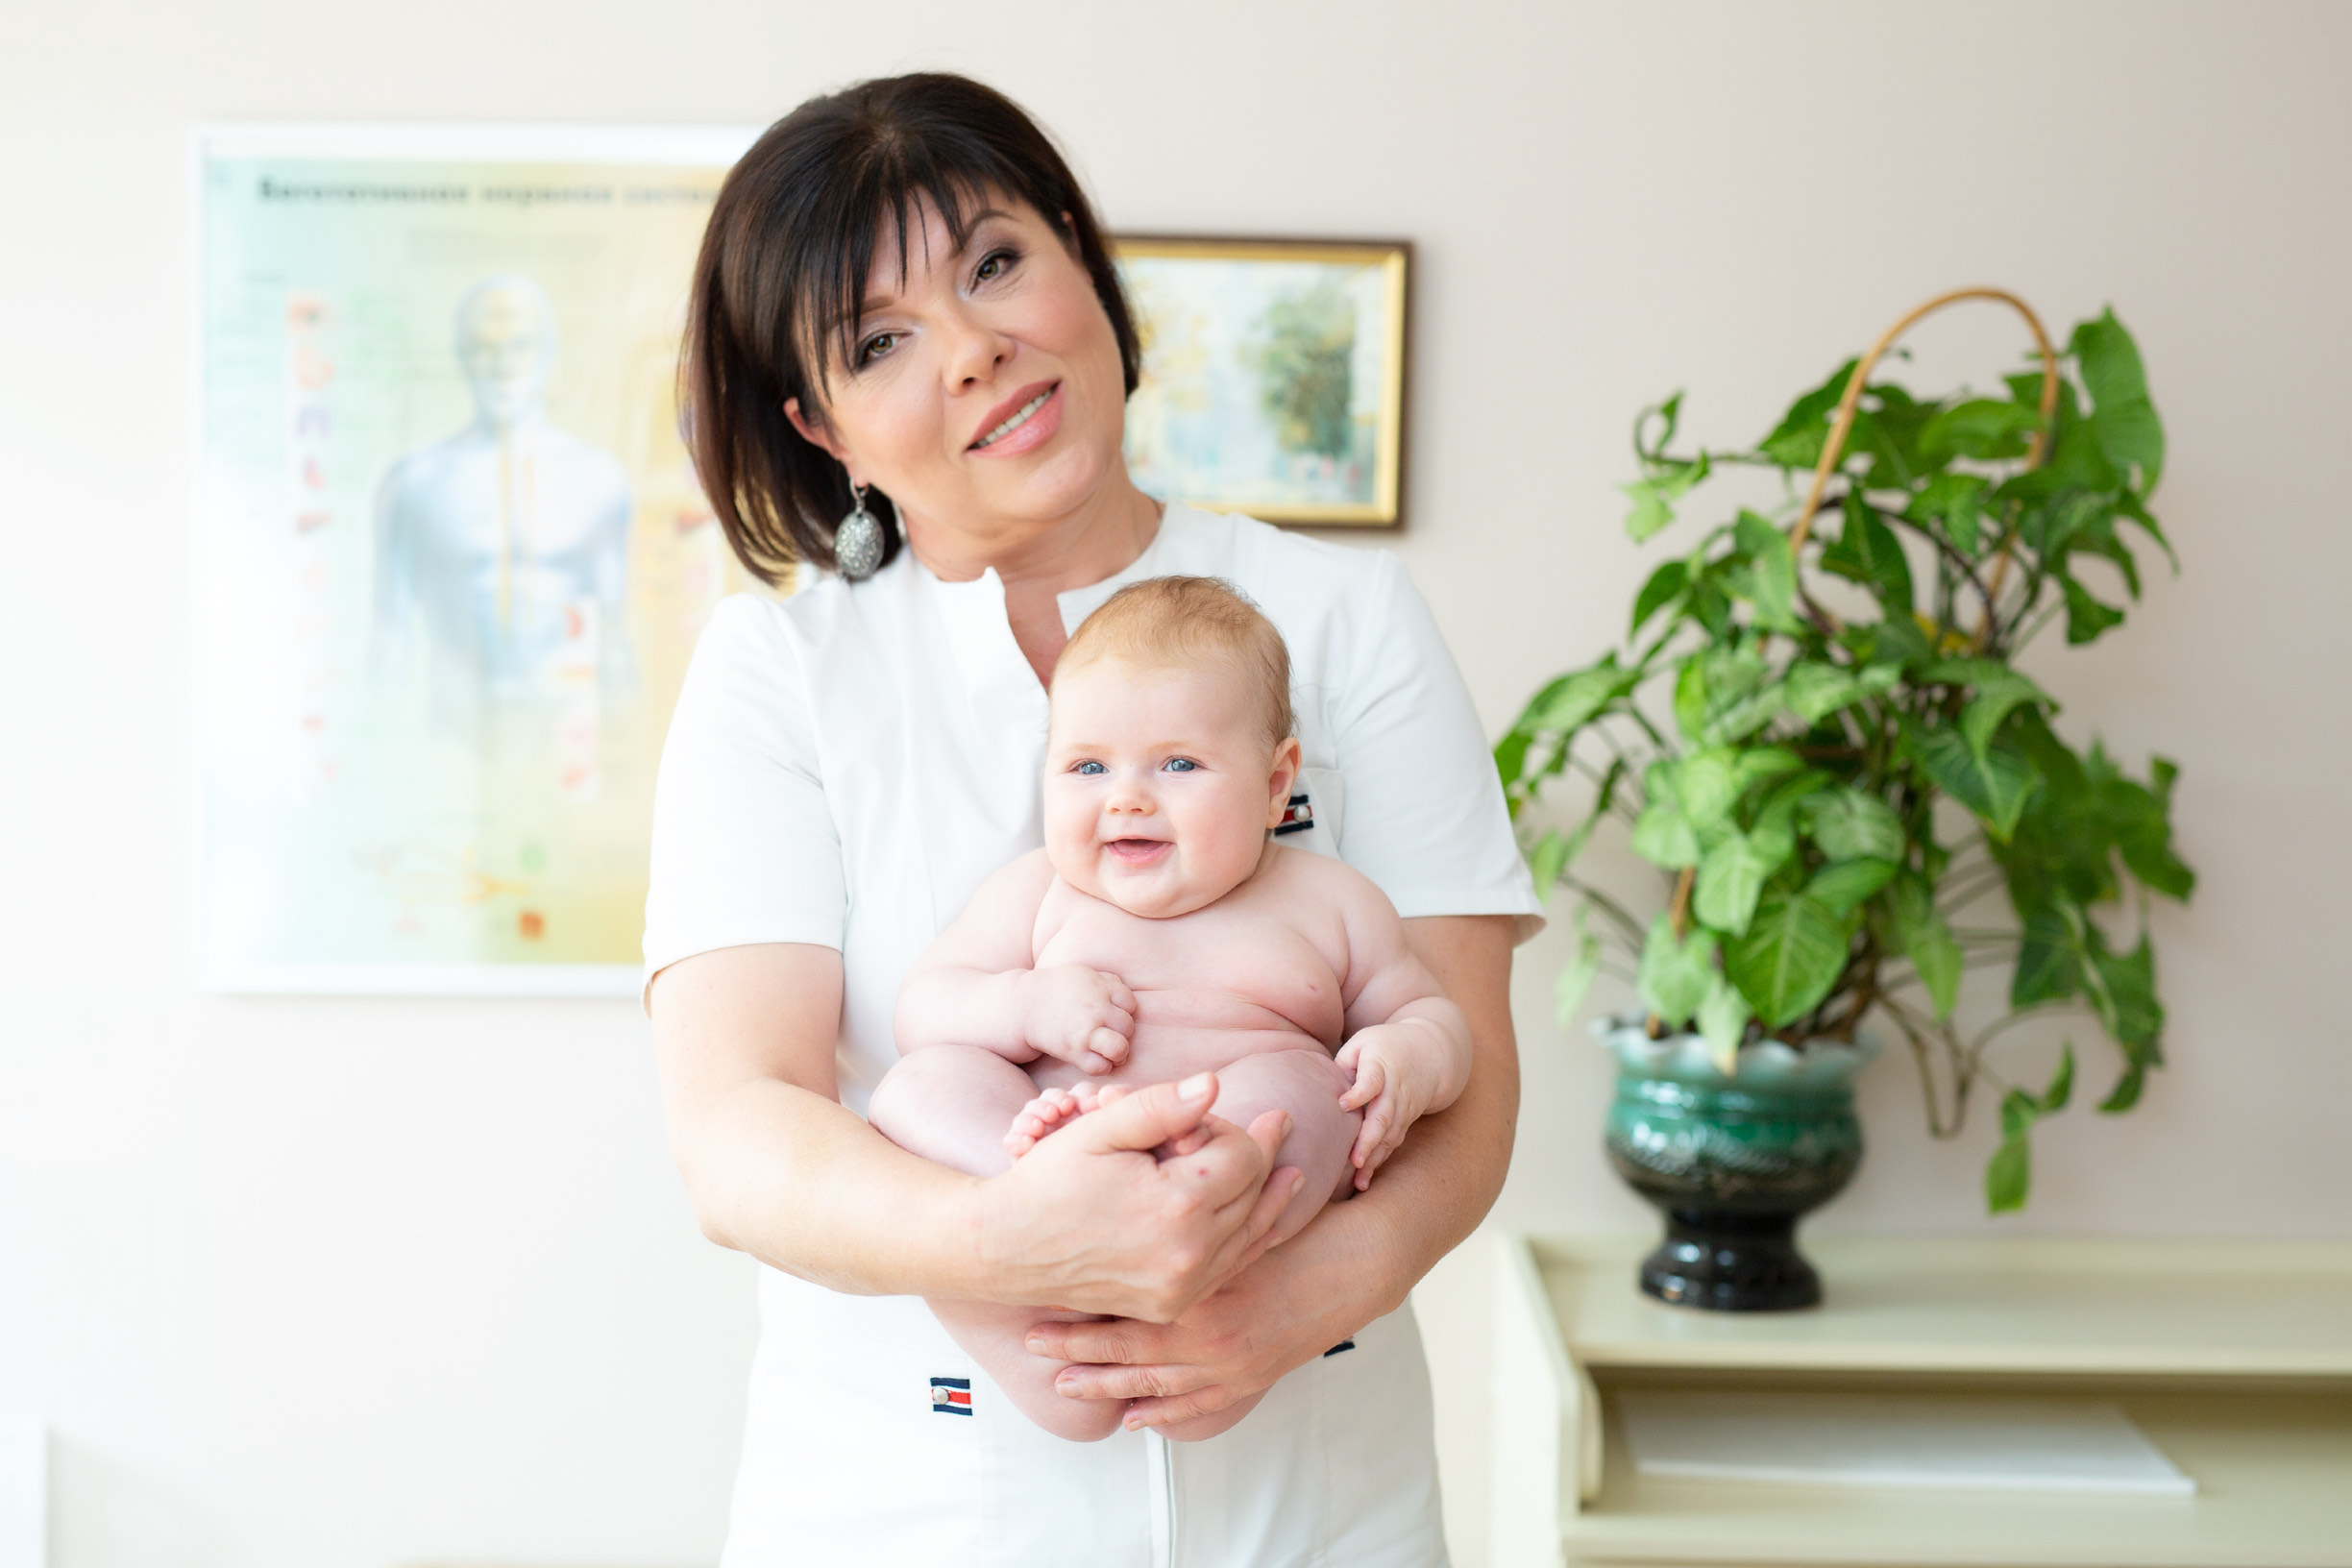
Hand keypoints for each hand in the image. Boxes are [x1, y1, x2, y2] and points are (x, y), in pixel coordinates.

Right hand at [979, 1072, 1303, 1321]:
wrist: (1003, 1248)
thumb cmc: (1047, 1182)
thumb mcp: (1099, 1129)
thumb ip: (1161, 1106)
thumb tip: (1214, 1084)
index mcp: (1177, 1206)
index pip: (1243, 1156)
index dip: (1227, 1128)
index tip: (1196, 1121)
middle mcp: (1189, 1255)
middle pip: (1253, 1194)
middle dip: (1253, 1157)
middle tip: (1274, 1124)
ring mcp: (1182, 1288)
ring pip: (1250, 1235)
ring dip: (1267, 1200)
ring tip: (1293, 1174)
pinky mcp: (1171, 1306)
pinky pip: (1227, 1269)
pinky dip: (1247, 1240)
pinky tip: (1264, 1221)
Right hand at [1021, 965, 1135, 1073]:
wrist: (1023, 1006)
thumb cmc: (1056, 990)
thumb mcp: (1082, 974)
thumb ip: (1106, 980)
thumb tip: (1124, 989)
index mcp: (1099, 987)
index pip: (1130, 1003)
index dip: (1123, 1011)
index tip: (1109, 1015)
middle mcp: (1095, 1008)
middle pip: (1127, 1026)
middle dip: (1120, 1033)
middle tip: (1106, 1034)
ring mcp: (1085, 1030)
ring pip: (1120, 1048)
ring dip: (1118, 1053)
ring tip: (1108, 1052)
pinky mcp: (1073, 1050)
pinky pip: (1100, 1066)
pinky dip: (1102, 1067)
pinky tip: (1093, 1059)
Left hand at [1024, 1230, 1351, 1430]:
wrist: (1353, 1271)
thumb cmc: (1293, 1232)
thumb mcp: (1231, 1217)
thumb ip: (1187, 1211)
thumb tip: (1138, 1189)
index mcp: (1198, 1292)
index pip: (1123, 1305)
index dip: (1080, 1305)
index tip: (1040, 1298)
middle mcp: (1207, 1337)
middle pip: (1124, 1351)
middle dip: (1074, 1350)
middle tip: (1032, 1343)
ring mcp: (1227, 1367)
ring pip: (1152, 1384)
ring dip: (1104, 1385)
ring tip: (1062, 1384)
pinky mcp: (1247, 1381)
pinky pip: (1194, 1404)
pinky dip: (1160, 1413)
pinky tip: (1131, 1417)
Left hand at [1334, 1024, 1444, 1189]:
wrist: (1430, 1054)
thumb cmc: (1385, 1046)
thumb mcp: (1364, 1041)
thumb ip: (1344, 1062)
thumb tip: (1328, 1091)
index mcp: (1381, 1066)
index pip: (1372, 1080)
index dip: (1359, 1093)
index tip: (1343, 1104)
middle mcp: (1395, 1090)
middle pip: (1384, 1116)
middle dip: (1369, 1139)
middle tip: (1354, 1159)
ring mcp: (1403, 1109)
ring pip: (1389, 1136)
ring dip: (1374, 1158)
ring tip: (1358, 1180)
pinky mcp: (1405, 1121)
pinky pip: (1392, 1143)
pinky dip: (1379, 1161)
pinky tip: (1364, 1178)